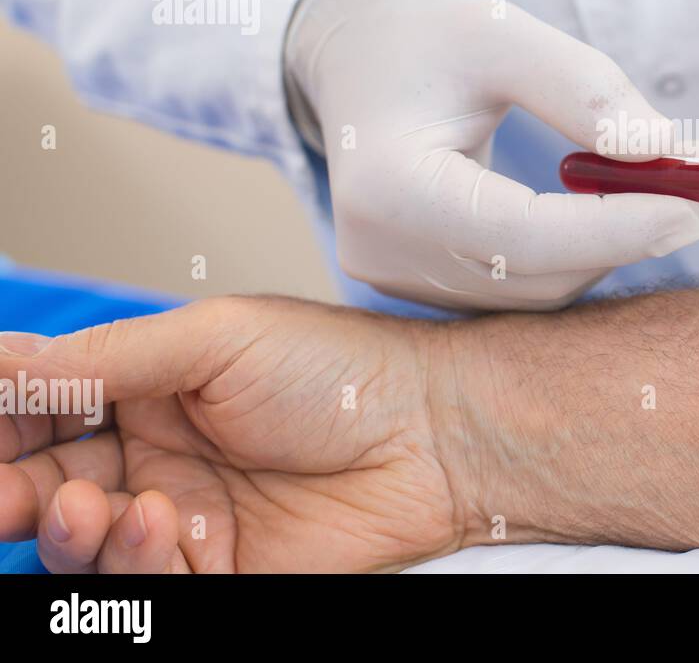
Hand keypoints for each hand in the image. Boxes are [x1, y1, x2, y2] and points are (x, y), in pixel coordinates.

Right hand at [0, 297, 479, 572]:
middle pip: (42, 487)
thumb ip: (108, 358)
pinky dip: (132, 562)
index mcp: (148, 389)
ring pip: (80, 545)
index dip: (3, 418)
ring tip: (90, 503)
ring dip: (67, 531)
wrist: (431, 431)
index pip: (41, 409)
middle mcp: (155, 457)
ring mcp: (183, 520)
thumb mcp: (216, 339)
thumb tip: (4, 357)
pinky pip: (145, 584)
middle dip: (10, 492)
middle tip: (4, 493)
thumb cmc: (343, 368)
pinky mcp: (220, 572)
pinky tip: (159, 521)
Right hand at [285, 0, 698, 310]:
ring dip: (603, 250)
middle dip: (625, 240)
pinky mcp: (418, 290)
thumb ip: (585, 90)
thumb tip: (671, 153)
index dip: (617, 230)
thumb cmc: (424, 39)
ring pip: (534, 292)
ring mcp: (396, 282)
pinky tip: (599, 215)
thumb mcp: (502, 33)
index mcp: (388, 187)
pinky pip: (517, 290)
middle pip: (535, 276)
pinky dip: (571, 257)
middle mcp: (382, 253)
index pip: (521, 236)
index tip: (698, 208)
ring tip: (651, 193)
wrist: (353, 63)